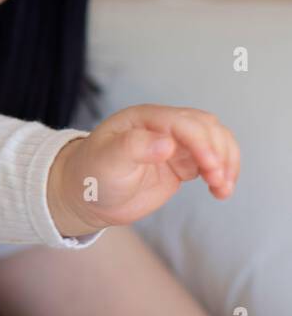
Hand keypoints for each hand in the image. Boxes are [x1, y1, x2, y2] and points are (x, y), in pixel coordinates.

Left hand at [49, 105, 239, 235]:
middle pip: (207, 128)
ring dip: (227, 162)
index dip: (202, 142)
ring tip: (222, 189)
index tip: (209, 167)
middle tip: (216, 181)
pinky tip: (221, 191)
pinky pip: (213, 161)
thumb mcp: (106, 161)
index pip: (183, 121)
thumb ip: (133, 148)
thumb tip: (168, 144)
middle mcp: (162, 126)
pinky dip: (224, 173)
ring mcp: (175, 144)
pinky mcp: (182, 163)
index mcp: (143, 118)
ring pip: (216, 142)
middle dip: (218, 152)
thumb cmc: (91, 175)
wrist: (87, 197)